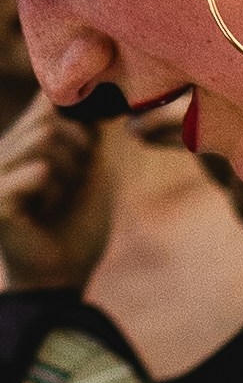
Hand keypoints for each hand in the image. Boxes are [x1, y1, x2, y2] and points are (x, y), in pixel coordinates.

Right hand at [0, 94, 110, 294]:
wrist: (64, 277)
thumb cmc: (77, 231)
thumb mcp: (93, 180)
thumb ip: (90, 143)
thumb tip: (93, 105)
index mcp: (28, 147)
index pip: (45, 112)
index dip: (71, 118)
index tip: (93, 138)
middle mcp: (9, 155)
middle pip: (45, 125)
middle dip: (75, 146)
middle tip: (82, 170)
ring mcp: (0, 176)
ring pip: (36, 147)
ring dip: (65, 170)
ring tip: (64, 193)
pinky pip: (17, 180)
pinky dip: (35, 181)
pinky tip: (43, 181)